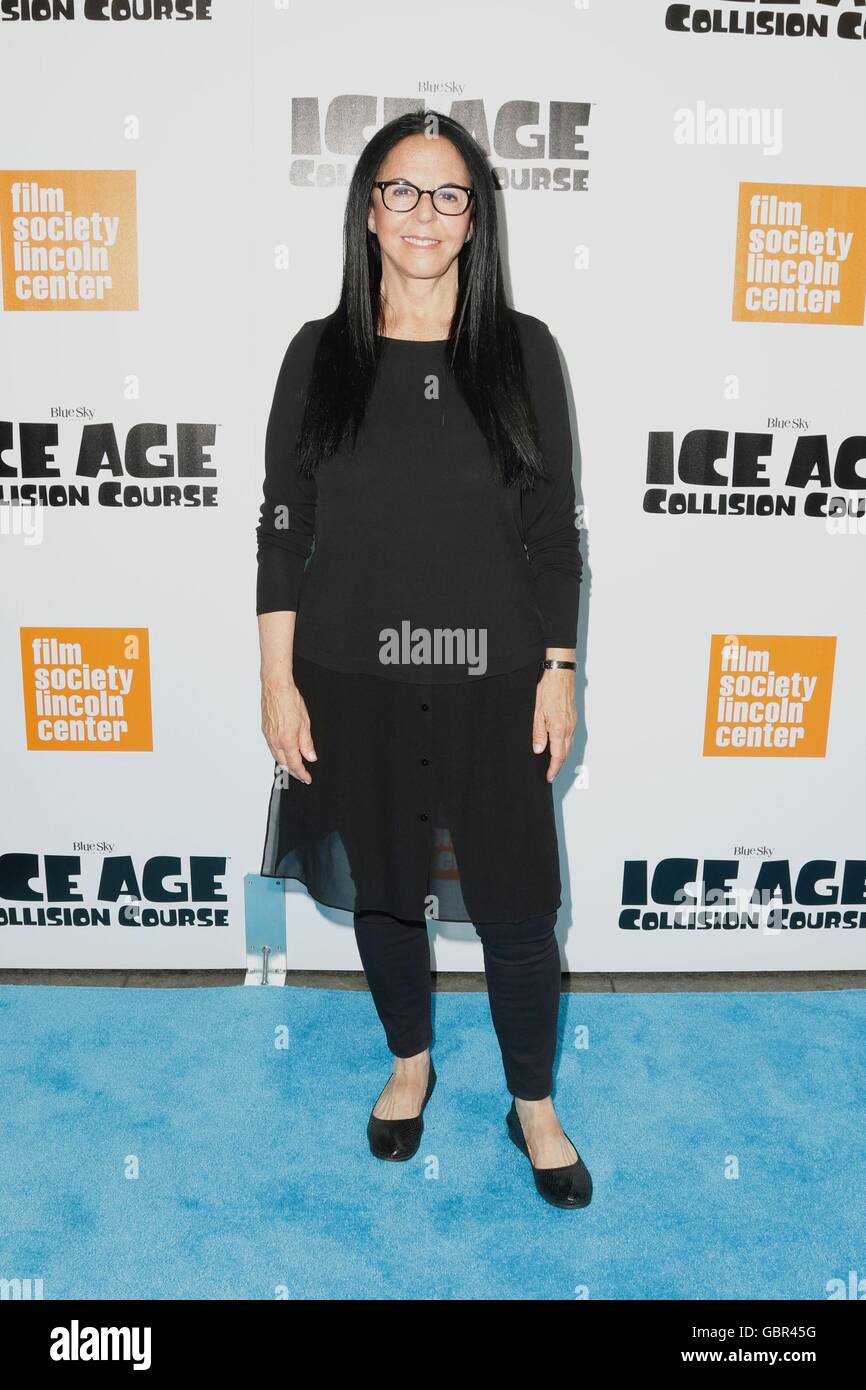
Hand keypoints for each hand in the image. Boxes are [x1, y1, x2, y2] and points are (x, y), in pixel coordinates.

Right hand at [261, 680, 316, 783]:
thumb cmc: (289, 700)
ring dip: (285, 764)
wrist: (276, 687)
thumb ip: (307, 742)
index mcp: (287, 739)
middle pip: (283, 763)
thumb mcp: (305, 723)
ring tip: (293, 767)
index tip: (307, 778)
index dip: (301, 774)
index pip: (294, 764)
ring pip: (276, 756)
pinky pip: (271, 747)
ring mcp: (268, 735)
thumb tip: (310, 756)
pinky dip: (278, 754)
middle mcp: (275, 740)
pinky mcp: (265, 730)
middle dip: (293, 771)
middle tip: (301, 775)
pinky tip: (283, 752)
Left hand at [531, 668, 575, 782]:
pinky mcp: (573, 718)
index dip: (553, 768)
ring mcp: (572, 723)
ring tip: (555, 764)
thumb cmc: (548, 690)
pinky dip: (565, 746)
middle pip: (565, 753)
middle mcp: (568, 728)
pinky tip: (560, 746)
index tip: (549, 777)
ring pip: (569, 746)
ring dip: (563, 756)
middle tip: (551, 774)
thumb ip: (538, 733)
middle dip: (558, 765)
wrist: (561, 675)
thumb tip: (539, 749)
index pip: (558, 756)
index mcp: (559, 729)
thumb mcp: (537, 713)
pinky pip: (570, 737)